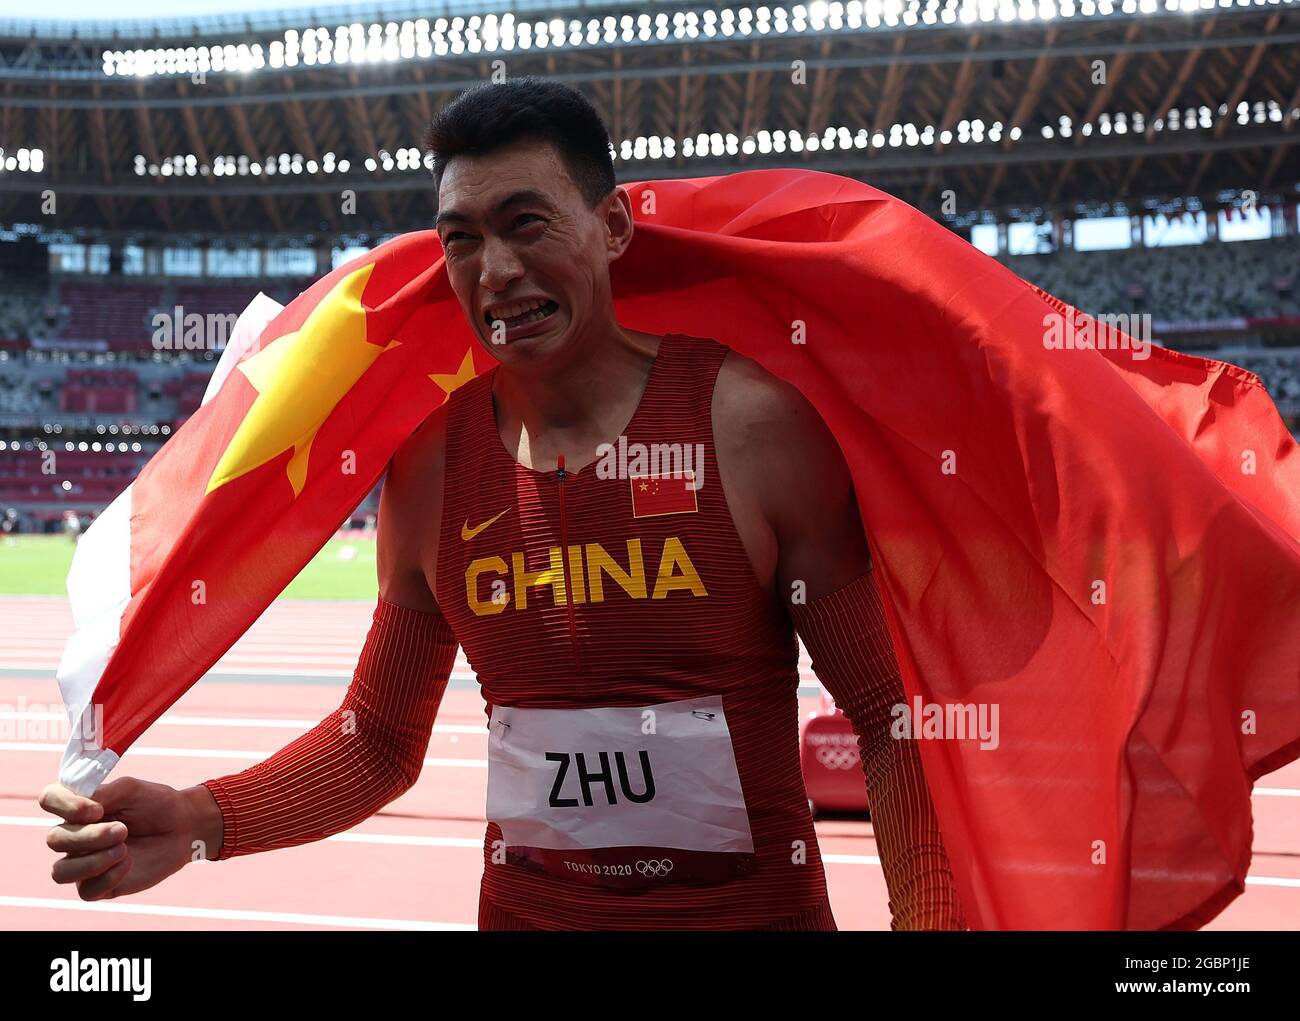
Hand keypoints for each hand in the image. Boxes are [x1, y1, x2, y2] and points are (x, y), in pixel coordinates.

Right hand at [40, 778, 222, 900]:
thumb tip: (84, 807)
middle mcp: (75, 834)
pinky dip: (108, 878)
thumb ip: (104, 793)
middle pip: (54, 839)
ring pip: (60, 872)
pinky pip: (86, 892)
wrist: (184, 827)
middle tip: (123, 830)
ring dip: (92, 862)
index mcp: (79, 806)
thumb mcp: (132, 790)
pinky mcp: (100, 885)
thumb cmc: (157, 804)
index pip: (49, 799)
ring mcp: (84, 862)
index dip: (63, 805)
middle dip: (90, 836)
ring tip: (123, 849)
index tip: (96, 809)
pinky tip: (129, 864)